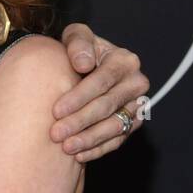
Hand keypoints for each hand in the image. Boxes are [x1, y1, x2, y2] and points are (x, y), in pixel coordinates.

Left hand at [53, 23, 150, 162]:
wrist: (85, 67)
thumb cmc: (78, 50)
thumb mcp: (76, 37)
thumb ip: (78, 43)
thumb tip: (83, 64)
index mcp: (125, 60)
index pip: (102, 81)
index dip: (78, 97)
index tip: (56, 110)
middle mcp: (136, 83)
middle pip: (107, 106)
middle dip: (80, 121)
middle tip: (56, 134)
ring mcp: (137, 105)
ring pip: (115, 126)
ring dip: (89, 139)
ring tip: (66, 148)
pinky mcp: (133, 122)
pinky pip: (118, 140)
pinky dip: (98, 149)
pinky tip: (79, 156)